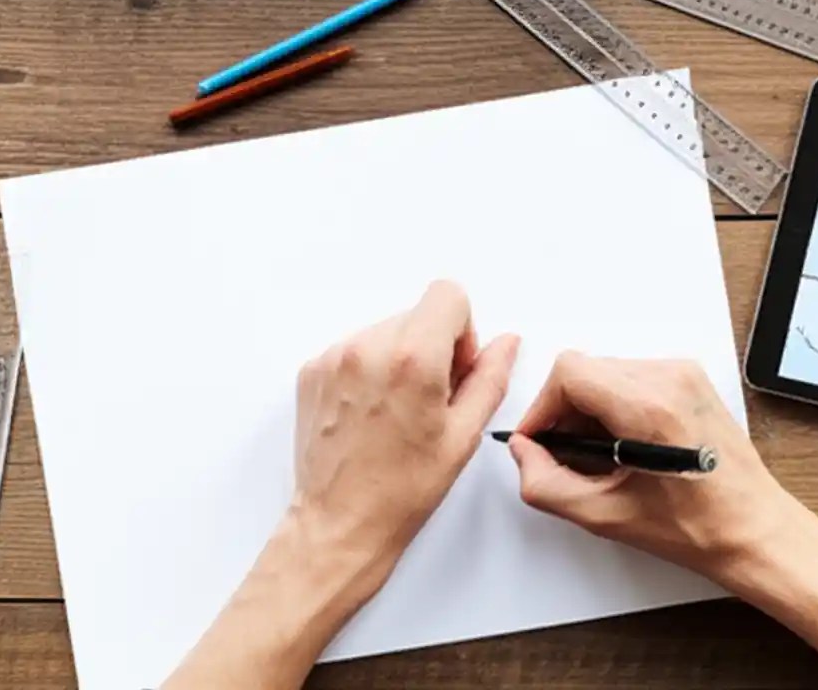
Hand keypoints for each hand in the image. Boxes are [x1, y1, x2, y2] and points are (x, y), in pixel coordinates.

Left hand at [293, 280, 519, 591]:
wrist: (340, 523)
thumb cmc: (400, 490)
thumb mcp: (463, 436)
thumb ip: (489, 378)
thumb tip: (505, 344)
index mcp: (412, 360)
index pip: (448, 295)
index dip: (462, 330)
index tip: (455, 367)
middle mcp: (368, 348)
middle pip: (417, 314)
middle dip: (432, 348)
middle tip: (430, 401)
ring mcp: (334, 358)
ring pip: (385, 331)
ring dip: (399, 359)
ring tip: (397, 412)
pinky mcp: (312, 371)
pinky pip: (354, 349)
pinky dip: (369, 371)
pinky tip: (373, 414)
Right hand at [507, 352, 791, 585]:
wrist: (754, 528)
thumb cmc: (699, 527)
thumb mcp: (606, 516)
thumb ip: (547, 484)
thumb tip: (524, 454)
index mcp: (650, 407)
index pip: (569, 372)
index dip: (542, 407)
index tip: (539, 438)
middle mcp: (670, 380)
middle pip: (586, 370)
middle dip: (565, 412)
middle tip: (568, 454)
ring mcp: (684, 375)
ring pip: (606, 372)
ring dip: (590, 409)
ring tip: (601, 456)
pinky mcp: (690, 381)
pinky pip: (632, 377)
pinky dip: (615, 405)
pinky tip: (625, 445)